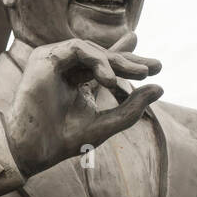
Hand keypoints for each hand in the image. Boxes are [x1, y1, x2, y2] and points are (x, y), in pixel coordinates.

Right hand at [5, 34, 162, 178]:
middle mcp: (66, 69)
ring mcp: (54, 61)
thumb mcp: (107, 123)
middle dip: (129, 60)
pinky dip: (97, 60)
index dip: (128, 61)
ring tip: (136, 75)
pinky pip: (77, 48)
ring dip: (116, 61)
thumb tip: (160, 88)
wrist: (36, 148)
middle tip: (154, 66)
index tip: (157, 66)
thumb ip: (132, 107)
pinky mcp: (45, 58)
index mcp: (78, 82)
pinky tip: (110, 79)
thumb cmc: (65, 139)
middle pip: (101, 56)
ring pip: (91, 50)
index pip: (105, 65)